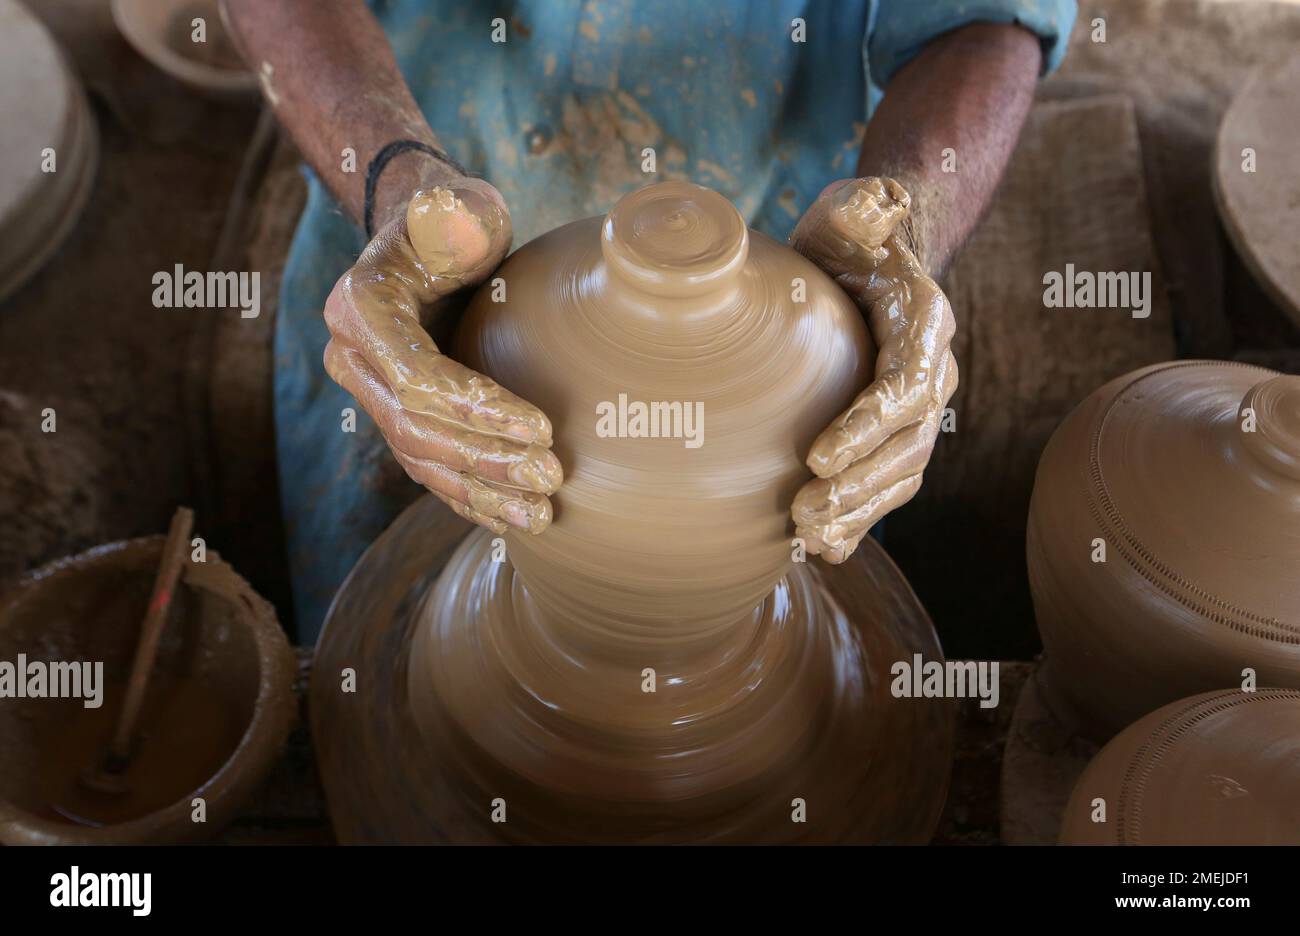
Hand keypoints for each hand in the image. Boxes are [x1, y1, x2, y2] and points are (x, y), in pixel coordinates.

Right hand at [322, 176, 561, 534]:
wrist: (431, 241)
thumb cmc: (454, 220)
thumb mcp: (460, 207)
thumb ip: (459, 216)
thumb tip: (459, 227)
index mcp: (361, 308)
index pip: (418, 376)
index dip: (477, 409)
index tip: (543, 426)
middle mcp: (353, 358)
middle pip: (418, 429)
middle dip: (487, 459)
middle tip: (550, 475)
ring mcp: (372, 394)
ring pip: (422, 459)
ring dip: (483, 491)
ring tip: (542, 514)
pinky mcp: (398, 415)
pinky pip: (430, 467)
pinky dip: (470, 497)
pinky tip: (510, 520)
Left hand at [789, 177, 957, 562]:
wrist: (869, 262)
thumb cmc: (854, 235)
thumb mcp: (853, 211)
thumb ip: (863, 209)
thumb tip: (873, 204)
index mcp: (925, 325)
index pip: (905, 385)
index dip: (866, 425)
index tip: (816, 454)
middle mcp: (933, 374)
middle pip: (907, 445)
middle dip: (858, 484)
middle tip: (804, 511)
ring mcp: (917, 411)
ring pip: (900, 475)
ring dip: (858, 512)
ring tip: (807, 535)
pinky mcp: (891, 434)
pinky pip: (885, 485)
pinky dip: (859, 521)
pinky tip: (825, 551)